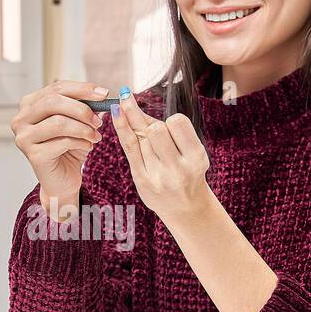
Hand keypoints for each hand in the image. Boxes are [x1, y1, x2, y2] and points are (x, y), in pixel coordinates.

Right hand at [11, 80, 107, 215]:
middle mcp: (21, 119)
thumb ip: (84, 107)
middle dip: (82, 109)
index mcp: (29, 104)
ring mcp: (24, 137)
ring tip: (96, 136)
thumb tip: (100, 94)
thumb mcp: (78, 123)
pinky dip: (81, 143)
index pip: (56, 87)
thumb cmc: (68, 149)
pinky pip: (62, 142)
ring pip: (58, 122)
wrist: (62, 180)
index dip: (82, 88)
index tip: (104, 93)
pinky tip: (88, 147)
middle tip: (99, 120)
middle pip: (53, 101)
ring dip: (83, 128)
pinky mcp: (33, 155)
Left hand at [110, 88, 211, 222]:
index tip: (173, 128)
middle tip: (156, 135)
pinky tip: (115, 111)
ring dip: (139, 127)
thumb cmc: (188, 171)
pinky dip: (121, 126)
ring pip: (140, 136)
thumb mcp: (190, 152)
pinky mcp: (141, 178)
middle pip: (156, 130)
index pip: (177, 123)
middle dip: (153, 126)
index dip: (172, 121)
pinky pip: (128, 146)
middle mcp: (177, 168)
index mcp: (196, 157)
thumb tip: (135, 104)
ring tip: (136, 120)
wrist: (185, 207)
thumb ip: (169, 130)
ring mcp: (157, 175)